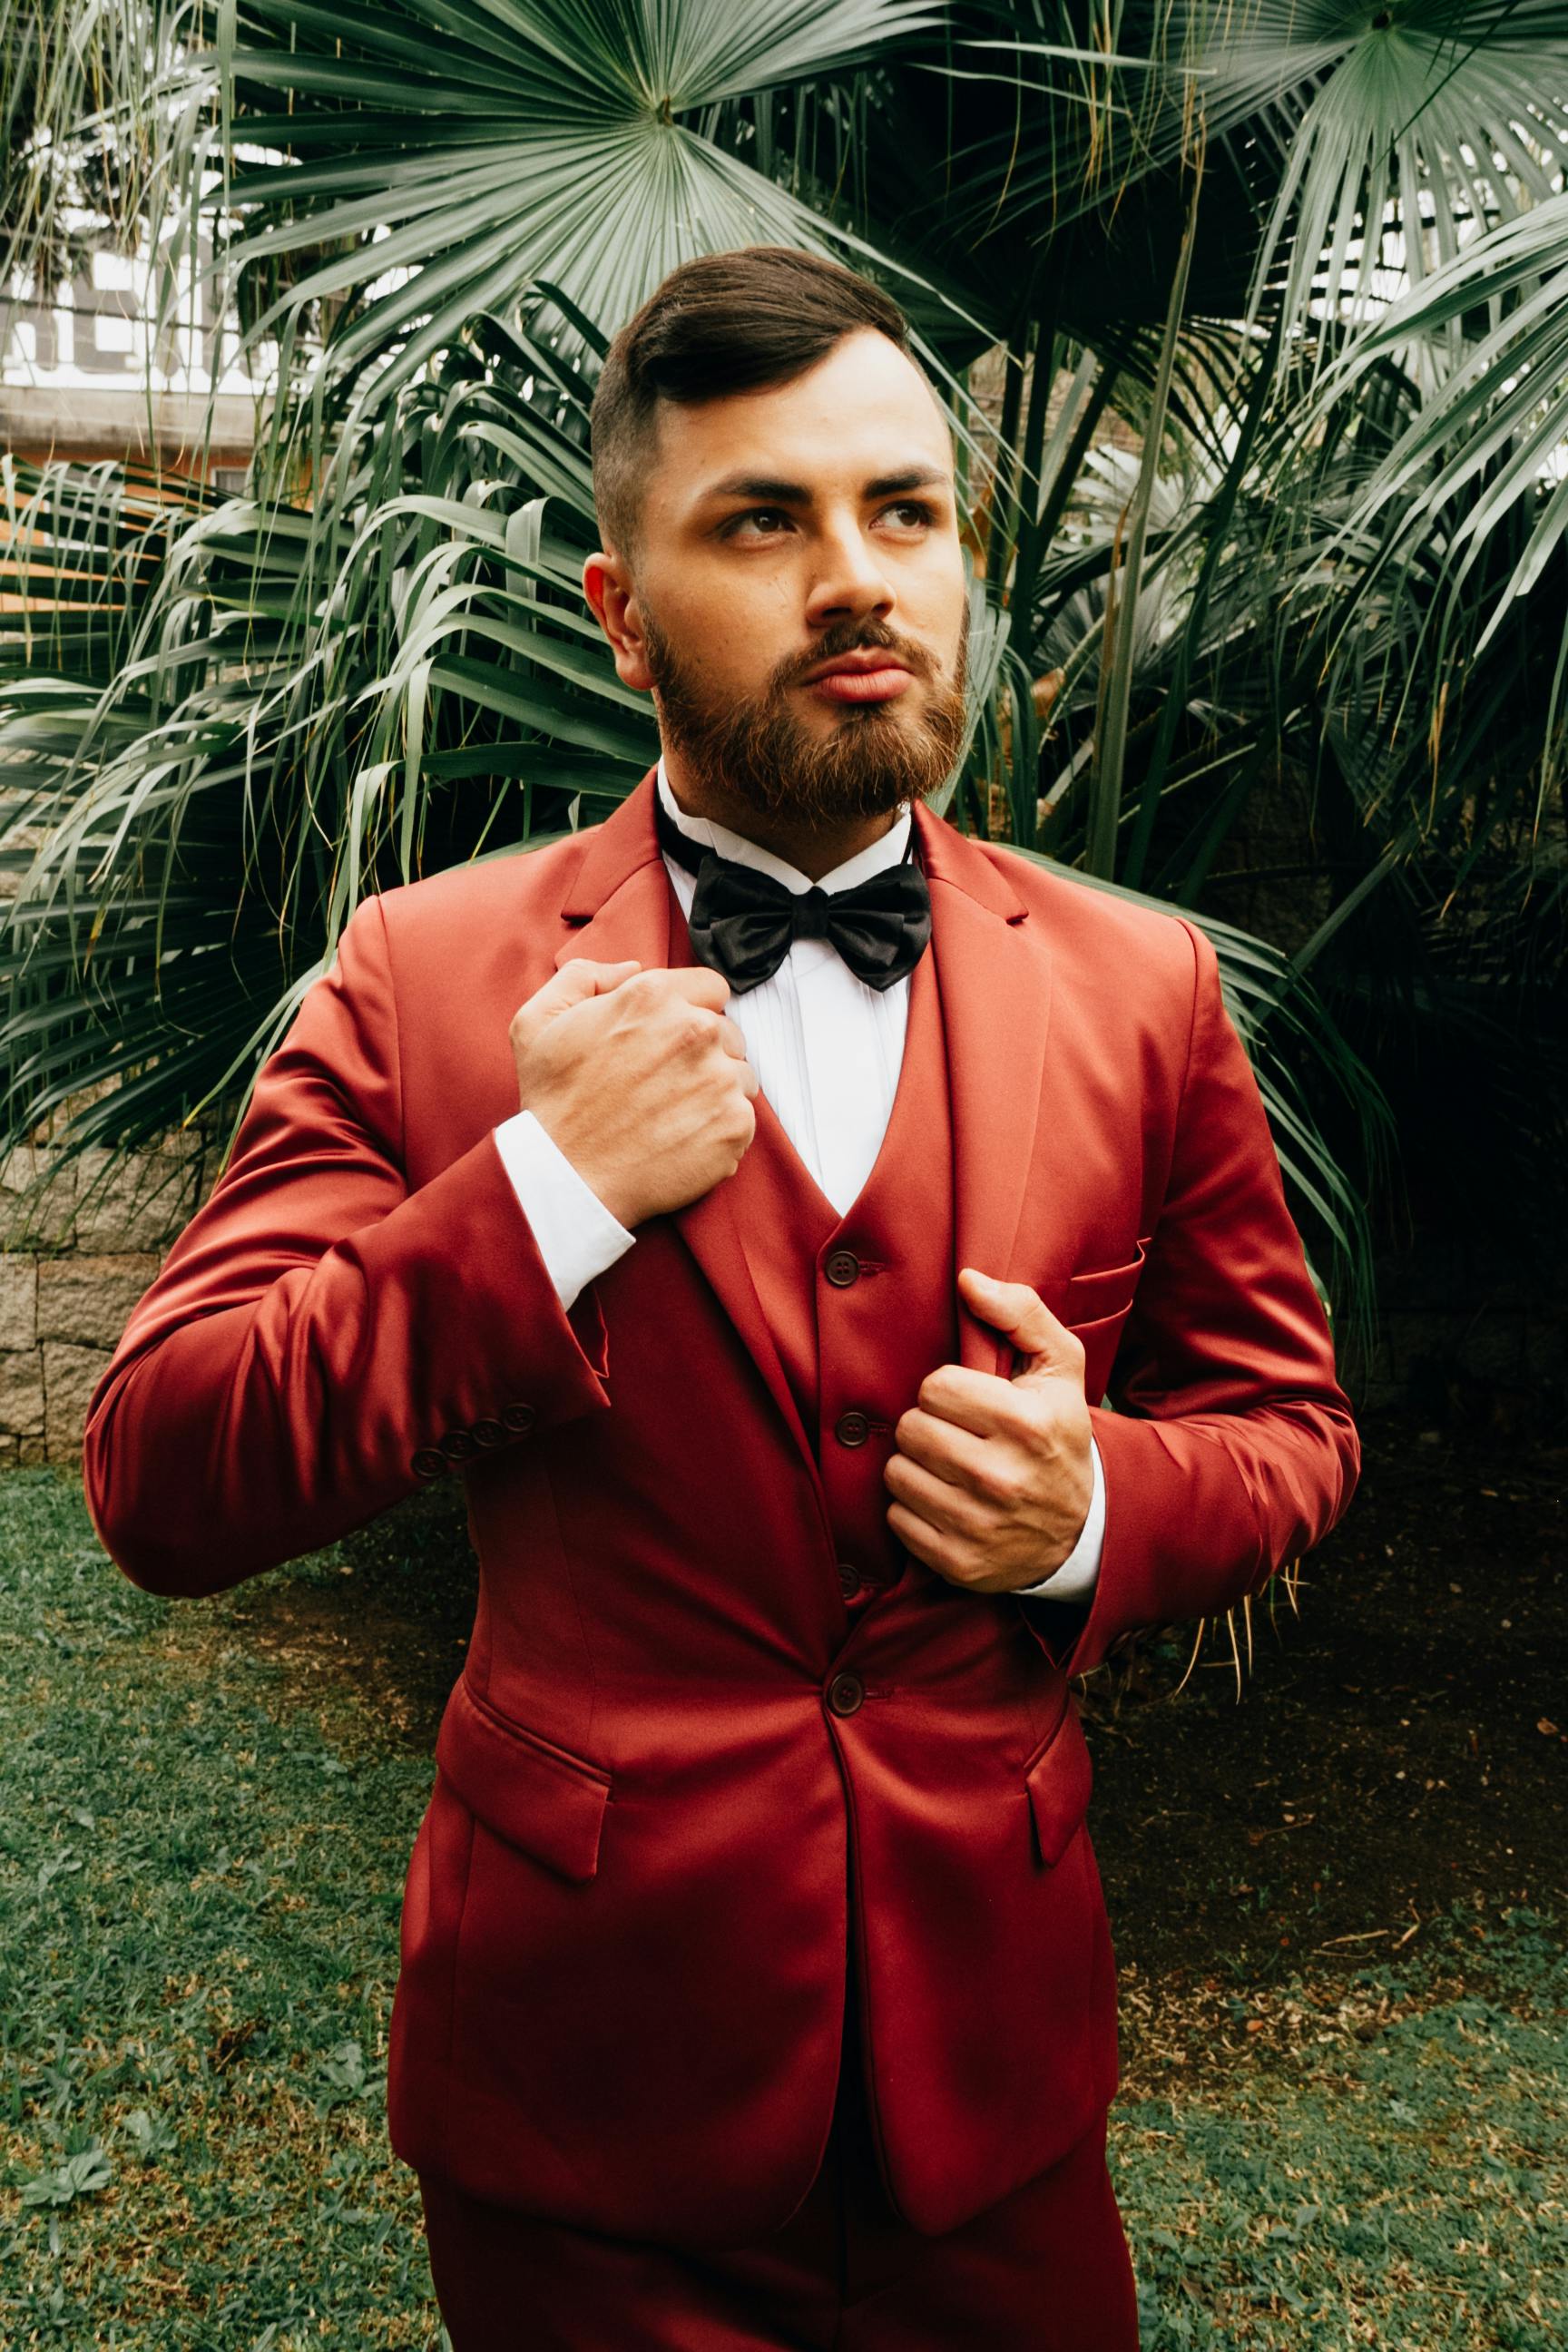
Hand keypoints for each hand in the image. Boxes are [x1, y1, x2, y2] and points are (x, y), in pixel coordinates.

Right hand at [509, 958, 758, 1227]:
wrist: (567, 1176)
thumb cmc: (553, 1102)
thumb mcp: (539, 1019)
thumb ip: (585, 977)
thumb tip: (631, 969)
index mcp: (653, 996)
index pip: (710, 988)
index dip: (692, 1012)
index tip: (672, 1040)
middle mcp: (694, 1030)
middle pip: (728, 1032)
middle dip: (704, 1053)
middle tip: (666, 1084)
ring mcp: (719, 1078)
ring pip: (740, 1075)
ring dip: (717, 1090)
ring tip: (674, 1113)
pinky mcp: (734, 1124)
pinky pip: (744, 1117)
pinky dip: (722, 1128)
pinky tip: (684, 1137)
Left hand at [883, 1267, 1093, 1595]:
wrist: (1083, 1530)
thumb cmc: (1059, 1435)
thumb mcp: (1060, 1368)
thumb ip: (1020, 1313)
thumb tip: (967, 1280)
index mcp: (1028, 1423)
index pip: (935, 1387)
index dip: (946, 1390)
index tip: (968, 1403)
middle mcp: (1004, 1477)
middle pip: (910, 1429)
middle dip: (927, 1426)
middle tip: (953, 1434)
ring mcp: (980, 1525)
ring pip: (897, 1473)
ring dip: (916, 1466)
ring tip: (948, 1466)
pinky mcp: (959, 1563)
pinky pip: (897, 1520)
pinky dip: (913, 1509)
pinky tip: (945, 1502)